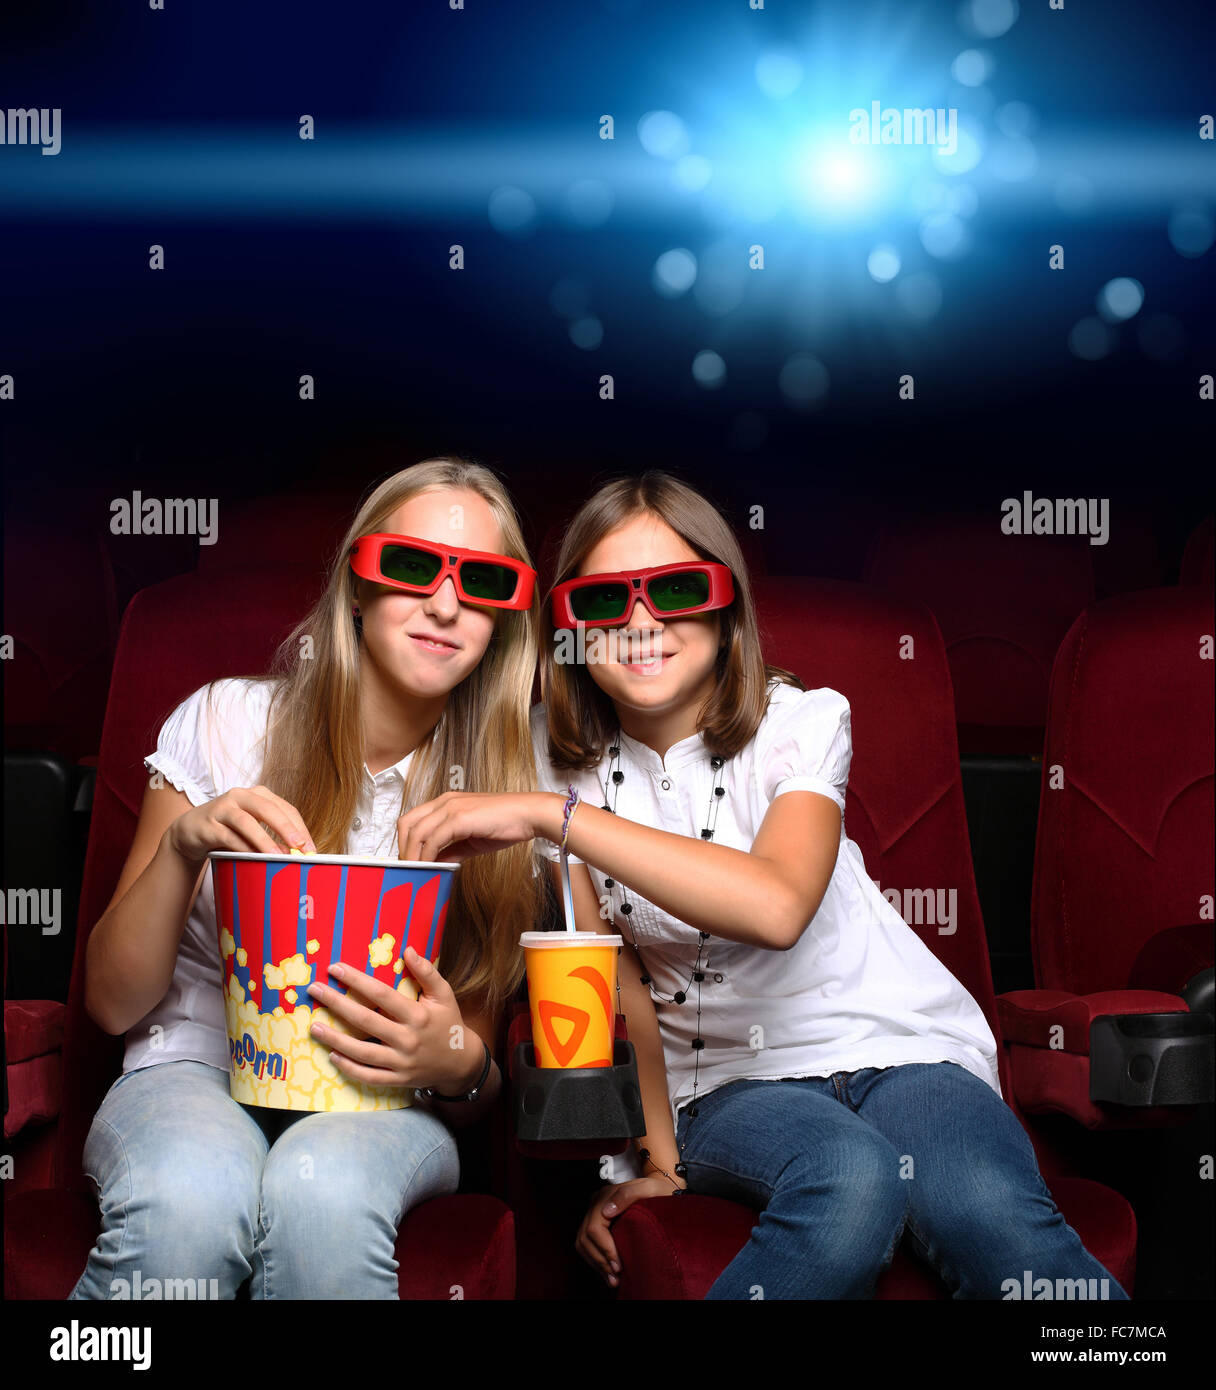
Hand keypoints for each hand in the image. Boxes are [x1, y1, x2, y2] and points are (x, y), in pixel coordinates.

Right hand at [165, 784, 315, 864]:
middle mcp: (241, 796)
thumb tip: (298, 854)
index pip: (286, 808)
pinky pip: (228, 837)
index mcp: (258, 794)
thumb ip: (273, 836)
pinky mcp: (208, 824)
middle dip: (286, 828)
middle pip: (268, 809)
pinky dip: (242, 848)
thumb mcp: (254, 828)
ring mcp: (222, 808)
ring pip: (247, 822)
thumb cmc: (230, 830)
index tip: (311, 848)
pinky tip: (253, 859)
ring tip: (278, 856)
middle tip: (300, 847)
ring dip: (264, 840)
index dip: (300, 828)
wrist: (190, 832)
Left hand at [304, 947, 481, 1092]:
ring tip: (313, 1027)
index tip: (335, 968)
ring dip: (335, 1039)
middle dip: (337, 1004)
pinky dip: (349, 1068)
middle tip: (314, 990)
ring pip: (362, 1052)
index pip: (381, 994)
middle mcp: (407, 1039)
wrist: (461, 1063)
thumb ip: (427, 972)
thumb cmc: (449, 1023)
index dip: (356, 980)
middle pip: (365, 1021)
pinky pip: (369, 1076)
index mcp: (418, 1015)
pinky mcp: (397, 1080)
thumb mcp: (444, 995)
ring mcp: (401, 1062)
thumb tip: (407, 950)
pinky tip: (333, 1056)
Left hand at [396, 790, 558, 862]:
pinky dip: (428, 855)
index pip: (413, 819)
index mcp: (446, 802)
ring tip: (415, 871)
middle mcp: (445, 801)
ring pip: (417, 832)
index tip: (407, 860)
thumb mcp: (470, 840)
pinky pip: (434, 839)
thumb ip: (451, 850)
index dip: (405, 841)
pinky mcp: (460, 817)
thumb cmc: (505, 824)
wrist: (528, 815)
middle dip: (403, 848)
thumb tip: (435, 864)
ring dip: (413, 855)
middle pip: (407, 823)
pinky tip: (430, 866)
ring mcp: (451, 807)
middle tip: (407, 868)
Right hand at [575, 1176, 684, 1287]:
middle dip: (600, 1260)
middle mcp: (596, 1204)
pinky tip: (607, 1272)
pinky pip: (587, 1245)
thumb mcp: (648, 1189)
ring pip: (583, 1243)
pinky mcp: (597, 1224)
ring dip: (596, 1263)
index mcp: (605, 1196)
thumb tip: (606, 1211)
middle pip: (585, 1237)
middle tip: (616, 1277)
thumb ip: (627, 1195)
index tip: (619, 1265)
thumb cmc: (657, 1190)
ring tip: (612, 1279)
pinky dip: (595, 1260)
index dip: (605, 1249)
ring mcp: (595, 1214)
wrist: (661, 1189)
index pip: (594, 1227)